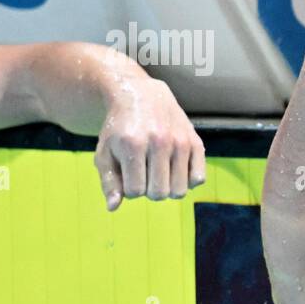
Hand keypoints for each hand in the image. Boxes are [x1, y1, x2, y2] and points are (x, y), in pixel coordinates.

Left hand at [94, 70, 205, 210]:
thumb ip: (108, 181)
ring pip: (180, 191)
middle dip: (149, 191)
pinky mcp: (196, 141)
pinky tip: (176, 169)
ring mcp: (180, 141)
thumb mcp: (105, 152)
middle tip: (145, 175)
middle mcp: (159, 141)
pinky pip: (199, 178)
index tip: (128, 175)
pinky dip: (188, 181)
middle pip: (159, 194)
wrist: (142, 96)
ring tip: (160, 173)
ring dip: (168, 188)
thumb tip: (113, 207)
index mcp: (132, 144)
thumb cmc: (119, 129)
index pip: (135, 191)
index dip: (130, 189)